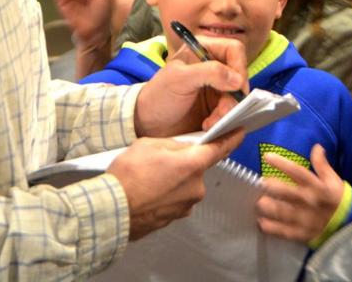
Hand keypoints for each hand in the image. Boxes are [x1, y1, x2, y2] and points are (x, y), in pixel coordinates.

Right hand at [109, 129, 243, 239]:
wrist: (111, 210)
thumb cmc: (128, 176)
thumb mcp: (149, 144)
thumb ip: (173, 144)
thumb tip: (183, 148)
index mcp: (192, 164)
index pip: (219, 149)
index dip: (231, 138)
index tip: (240, 132)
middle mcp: (196, 187)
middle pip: (196, 167)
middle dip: (183, 163)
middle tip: (159, 161)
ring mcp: (186, 205)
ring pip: (185, 184)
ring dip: (173, 180)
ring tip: (148, 179)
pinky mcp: (175, 218)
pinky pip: (176, 199)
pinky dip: (166, 194)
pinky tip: (148, 192)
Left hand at [134, 38, 248, 137]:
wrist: (147, 124)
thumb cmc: (158, 96)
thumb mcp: (180, 79)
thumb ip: (209, 72)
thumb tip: (237, 79)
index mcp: (203, 50)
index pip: (234, 50)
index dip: (239, 67)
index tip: (236, 88)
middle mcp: (212, 66)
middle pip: (239, 75)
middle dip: (233, 95)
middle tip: (223, 111)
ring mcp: (216, 87)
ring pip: (237, 95)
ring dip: (228, 111)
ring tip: (211, 122)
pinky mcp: (216, 106)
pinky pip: (231, 110)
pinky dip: (224, 119)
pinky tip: (209, 125)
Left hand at [256, 144, 344, 243]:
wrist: (347, 224)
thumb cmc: (337, 199)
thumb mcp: (333, 179)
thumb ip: (322, 164)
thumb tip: (316, 146)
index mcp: (316, 186)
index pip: (297, 172)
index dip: (282, 163)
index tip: (267, 156)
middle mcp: (308, 201)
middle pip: (287, 192)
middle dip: (272, 187)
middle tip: (260, 182)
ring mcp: (303, 219)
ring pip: (282, 212)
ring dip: (269, 207)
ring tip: (258, 203)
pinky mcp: (300, 233)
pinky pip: (283, 231)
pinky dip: (271, 227)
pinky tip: (261, 222)